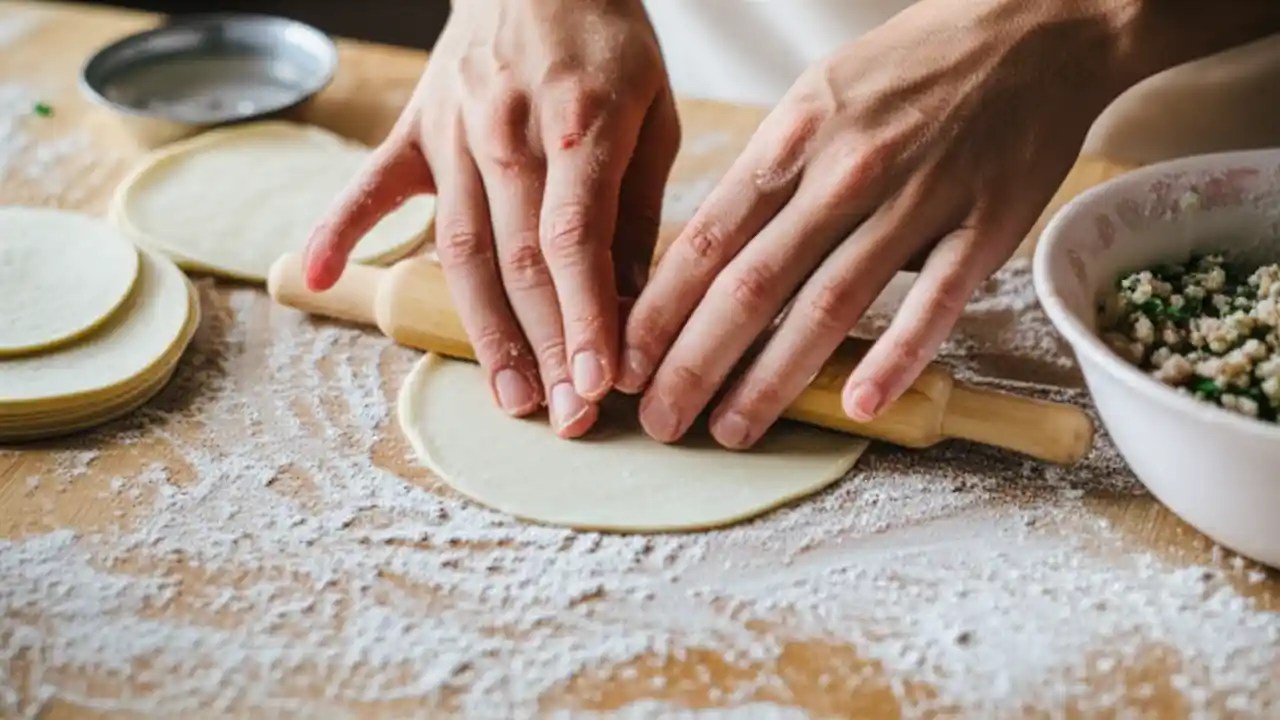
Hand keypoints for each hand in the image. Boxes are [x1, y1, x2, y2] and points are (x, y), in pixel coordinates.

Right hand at [305, 0, 678, 437]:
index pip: (574, 244)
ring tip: (507, 399)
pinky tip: (318, 280)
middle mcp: (508, 135)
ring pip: (462, 249)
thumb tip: (630, 302)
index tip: (598, 386)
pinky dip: (339, 229)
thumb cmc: (607, 42)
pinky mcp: (415, 130)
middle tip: (566, 417)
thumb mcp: (652, 116)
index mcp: (579, 127)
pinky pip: (370, 185)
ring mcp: (453, 133)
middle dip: (546, 348)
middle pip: (520, 263)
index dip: (585, 321)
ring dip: (483, 330)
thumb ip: (635, 209)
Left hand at [617, 0, 1132, 447]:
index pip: (707, 238)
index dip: (660, 309)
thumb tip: (713, 258)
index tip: (625, 361)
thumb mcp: (819, 97)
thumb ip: (771, 176)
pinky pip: (936, 301)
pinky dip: (897, 356)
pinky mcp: (986, 224)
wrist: (1033, 25)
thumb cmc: (911, 67)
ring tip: (731, 431)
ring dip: (772, 378)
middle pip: (752, 283)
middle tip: (658, 419)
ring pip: (829, 303)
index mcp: (795, 137)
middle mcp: (845, 171)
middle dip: (694, 362)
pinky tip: (860, 406)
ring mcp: (918, 198)